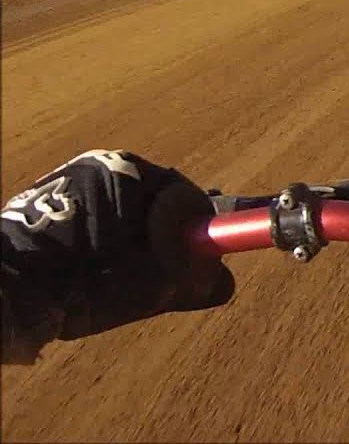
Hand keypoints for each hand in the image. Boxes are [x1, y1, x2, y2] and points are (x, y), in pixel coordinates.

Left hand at [2, 151, 232, 361]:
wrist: (6, 287)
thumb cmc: (83, 280)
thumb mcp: (152, 288)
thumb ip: (198, 280)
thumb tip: (224, 280)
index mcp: (131, 172)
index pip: (189, 198)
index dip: (202, 233)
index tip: (202, 262)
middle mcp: (103, 164)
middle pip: (157, 202)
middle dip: (168, 237)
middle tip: (165, 274)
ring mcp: (71, 179)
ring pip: (125, 210)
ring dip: (134, 240)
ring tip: (122, 276)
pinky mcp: (46, 199)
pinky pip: (94, 216)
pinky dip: (103, 240)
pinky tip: (91, 269)